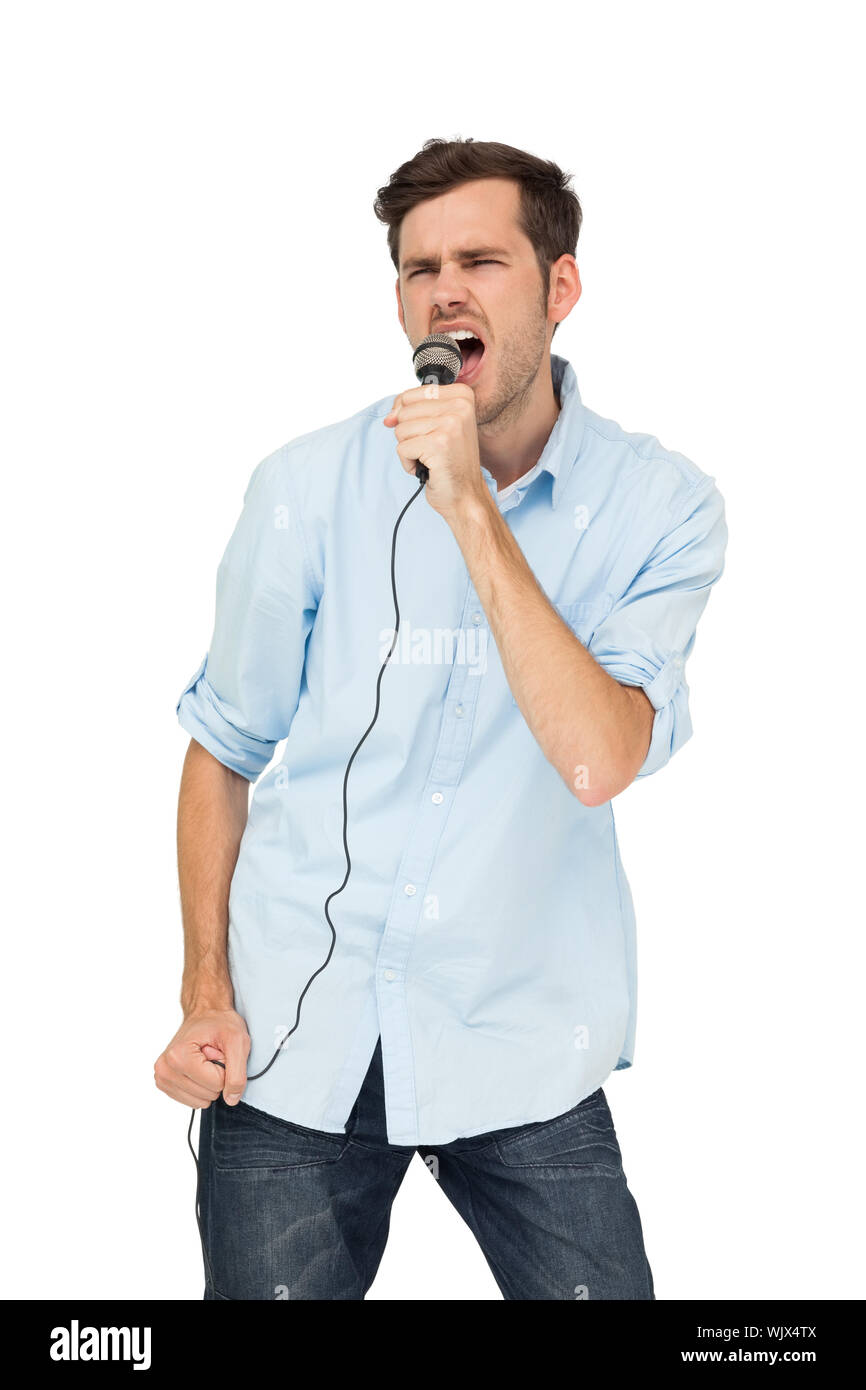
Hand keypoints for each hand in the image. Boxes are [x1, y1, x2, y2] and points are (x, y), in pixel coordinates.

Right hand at [153, 1007, 250, 1108]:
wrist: (206, 1014)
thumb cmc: (220, 1023)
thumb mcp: (238, 1041)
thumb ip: (237, 1074)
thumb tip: (231, 1099)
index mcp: (178, 1056)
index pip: (216, 1084)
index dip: (225, 1069)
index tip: (218, 1050)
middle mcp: (165, 1068)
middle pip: (208, 1095)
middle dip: (216, 1076)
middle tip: (213, 1054)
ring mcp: (162, 1078)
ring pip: (200, 1102)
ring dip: (209, 1082)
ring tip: (206, 1060)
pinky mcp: (165, 1084)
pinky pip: (192, 1101)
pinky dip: (201, 1087)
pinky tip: (198, 1068)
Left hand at [383, 381, 487, 519]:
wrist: (466, 494)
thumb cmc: (452, 462)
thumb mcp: (437, 426)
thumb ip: (411, 412)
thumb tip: (388, 418)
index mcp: (461, 396)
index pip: (410, 395)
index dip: (406, 415)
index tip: (424, 431)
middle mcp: (459, 406)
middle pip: (404, 412)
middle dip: (410, 435)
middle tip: (432, 448)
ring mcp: (450, 424)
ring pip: (400, 430)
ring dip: (410, 449)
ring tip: (431, 458)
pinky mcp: (437, 444)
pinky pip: (402, 449)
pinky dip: (409, 463)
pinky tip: (428, 468)